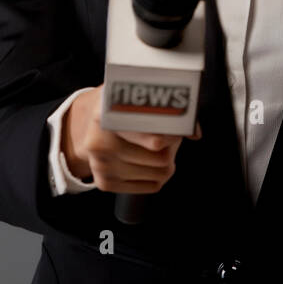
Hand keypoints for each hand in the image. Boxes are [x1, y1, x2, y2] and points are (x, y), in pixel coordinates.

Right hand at [62, 83, 201, 193]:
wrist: (88, 126)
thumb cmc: (120, 109)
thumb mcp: (135, 96)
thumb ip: (168, 109)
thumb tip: (194, 132)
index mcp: (107, 113)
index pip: (153, 136)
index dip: (173, 133)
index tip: (180, 128)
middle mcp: (100, 140)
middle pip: (161, 157)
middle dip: (172, 146)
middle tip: (168, 136)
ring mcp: (101, 164)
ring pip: (160, 172)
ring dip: (167, 161)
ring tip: (157, 148)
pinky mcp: (105, 183)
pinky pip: (152, 186)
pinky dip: (157, 175)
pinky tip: (149, 161)